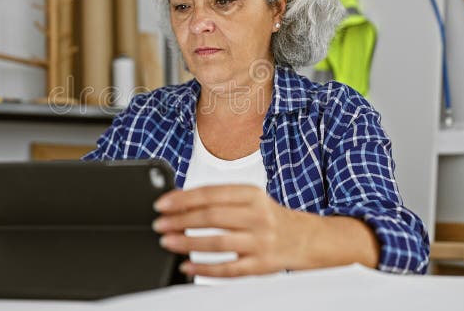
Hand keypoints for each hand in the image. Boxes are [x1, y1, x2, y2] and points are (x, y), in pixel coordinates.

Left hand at [152, 185, 300, 277]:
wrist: (303, 238)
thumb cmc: (268, 216)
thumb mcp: (247, 199)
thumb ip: (217, 198)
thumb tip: (178, 199)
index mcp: (251, 195)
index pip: (211, 193)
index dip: (183, 198)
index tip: (162, 204)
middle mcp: (257, 216)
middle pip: (212, 217)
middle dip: (180, 221)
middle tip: (160, 224)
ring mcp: (260, 242)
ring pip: (218, 243)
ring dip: (187, 243)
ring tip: (167, 242)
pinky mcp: (260, 265)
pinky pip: (228, 270)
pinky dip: (204, 269)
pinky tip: (187, 266)